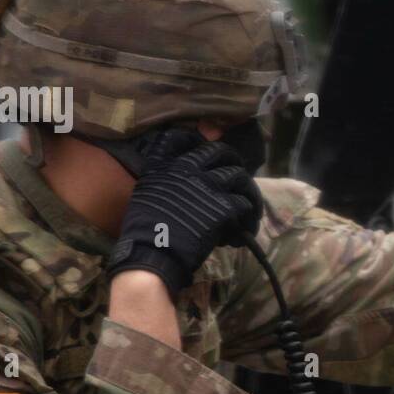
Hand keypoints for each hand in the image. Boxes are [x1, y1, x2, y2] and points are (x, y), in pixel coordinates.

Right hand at [107, 129, 262, 296]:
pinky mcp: (222, 206)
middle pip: (219, 151)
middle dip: (233, 161)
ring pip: (239, 176)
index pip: (182, 137)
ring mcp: (207, 185)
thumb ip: (163, 181)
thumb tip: (183, 183)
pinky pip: (245, 204)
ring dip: (248, 192)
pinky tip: (245, 230)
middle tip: (237, 176)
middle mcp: (187, 168)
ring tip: (250, 208)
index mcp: (164, 165)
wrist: (151, 255)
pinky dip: (248, 217)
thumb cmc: (144, 232)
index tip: (208, 150)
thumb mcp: (146, 195)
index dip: (199, 140)